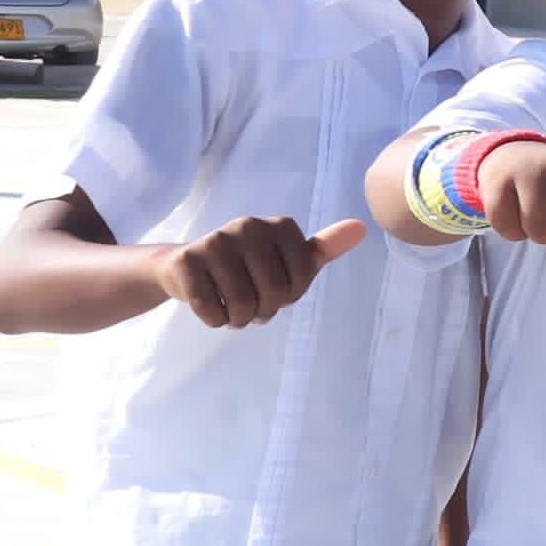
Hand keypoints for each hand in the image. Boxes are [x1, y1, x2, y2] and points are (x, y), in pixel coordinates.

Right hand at [149, 215, 364, 328]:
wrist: (184, 266)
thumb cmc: (247, 267)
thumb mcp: (287, 258)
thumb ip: (321, 249)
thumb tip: (361, 228)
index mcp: (279, 226)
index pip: (302, 278)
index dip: (290, 295)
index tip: (276, 288)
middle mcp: (248, 226)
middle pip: (273, 293)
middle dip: (264, 310)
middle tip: (252, 303)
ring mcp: (215, 241)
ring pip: (242, 305)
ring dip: (239, 318)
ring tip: (232, 305)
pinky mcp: (186, 262)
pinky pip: (212, 311)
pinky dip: (214, 319)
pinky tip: (209, 303)